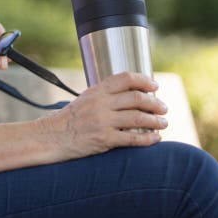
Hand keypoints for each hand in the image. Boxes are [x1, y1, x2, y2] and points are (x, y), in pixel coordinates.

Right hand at [37, 72, 168, 159]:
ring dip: (156, 121)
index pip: (125, 78)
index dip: (144, 80)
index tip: (155, 87)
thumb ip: (105, 95)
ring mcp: (102, 121)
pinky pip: (133, 138)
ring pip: (138, 118)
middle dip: (155, 103)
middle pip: (136, 98)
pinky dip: (149, 139)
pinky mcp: (105, 139)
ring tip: (163, 123)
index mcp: (96, 91)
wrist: (53, 137)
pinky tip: (156, 138)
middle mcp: (100, 104)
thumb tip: (132, 93)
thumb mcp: (85, 99)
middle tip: (163, 108)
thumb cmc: (71, 119)